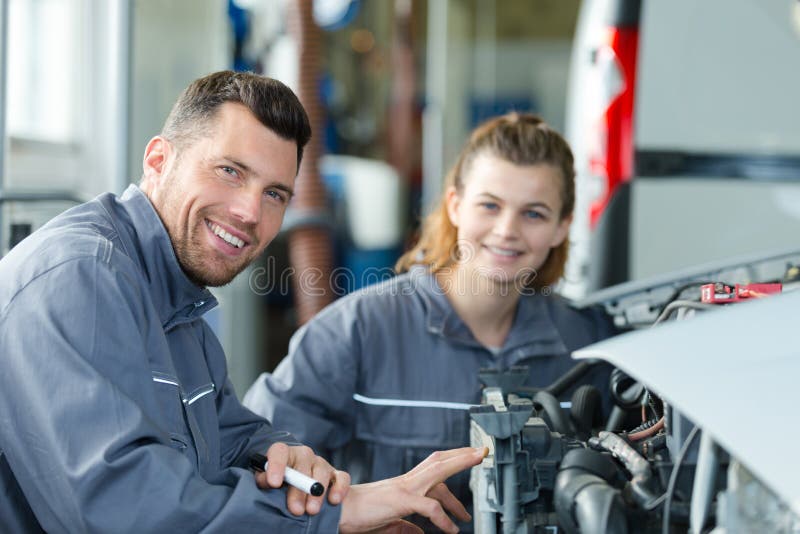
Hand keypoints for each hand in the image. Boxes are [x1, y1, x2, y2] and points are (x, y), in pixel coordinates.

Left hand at [254, 442, 350, 515]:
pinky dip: (339, 488)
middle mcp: (304, 455)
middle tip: (295, 510)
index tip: (274, 483)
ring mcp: (321, 463)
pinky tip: (333, 500)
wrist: (304, 492)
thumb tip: (267, 481)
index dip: (276, 465)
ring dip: (317, 493)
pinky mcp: (337, 475)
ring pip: (321, 471)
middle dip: (298, 489)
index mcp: (285, 454)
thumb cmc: (282, 486)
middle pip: (302, 465)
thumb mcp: (270, 483)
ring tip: (312, 511)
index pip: (279, 451)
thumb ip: (265, 480)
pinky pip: (342, 478)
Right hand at [338, 446, 487, 533]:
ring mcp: (403, 489)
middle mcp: (406, 482)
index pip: (433, 470)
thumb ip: (406, 526)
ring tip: (478, 460)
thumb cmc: (359, 517)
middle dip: (460, 455)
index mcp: (404, 486)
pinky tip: (451, 529)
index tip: (468, 463)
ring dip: (459, 463)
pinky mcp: (399, 501)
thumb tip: (420, 532)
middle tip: (481, 451)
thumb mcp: (388, 524)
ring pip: (437, 471)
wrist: (337, 514)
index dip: (451, 464)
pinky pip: (428, 507)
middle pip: (438, 462)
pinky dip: (443, 518)